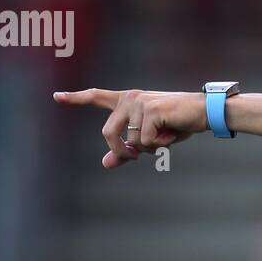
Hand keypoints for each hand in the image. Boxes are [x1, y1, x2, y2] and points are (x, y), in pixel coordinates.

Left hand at [53, 88, 208, 167]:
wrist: (204, 112)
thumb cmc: (179, 125)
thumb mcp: (151, 140)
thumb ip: (127, 150)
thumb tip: (106, 164)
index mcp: (128, 101)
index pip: (97, 97)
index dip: (76, 98)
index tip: (57, 96)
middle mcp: (130, 98)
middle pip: (108, 134)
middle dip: (122, 151)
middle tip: (140, 156)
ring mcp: (139, 102)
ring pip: (131, 142)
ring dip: (150, 147)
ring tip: (167, 135)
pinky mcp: (150, 110)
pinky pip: (145, 142)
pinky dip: (160, 144)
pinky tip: (171, 133)